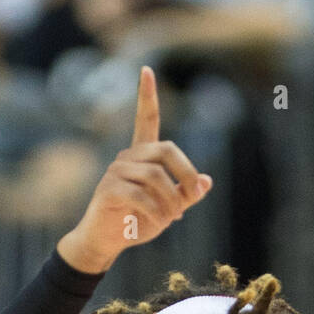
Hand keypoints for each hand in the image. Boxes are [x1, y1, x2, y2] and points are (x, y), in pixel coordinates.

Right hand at [57, 64, 211, 273]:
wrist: (106, 243)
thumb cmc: (136, 223)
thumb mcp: (168, 209)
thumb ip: (186, 195)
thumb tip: (206, 181)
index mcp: (141, 157)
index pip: (145, 119)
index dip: (147, 96)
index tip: (146, 70)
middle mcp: (127, 157)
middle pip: (165, 150)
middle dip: (185, 174)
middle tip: (191, 197)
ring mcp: (115, 171)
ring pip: (155, 177)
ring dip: (172, 201)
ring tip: (172, 219)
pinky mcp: (108, 189)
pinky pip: (141, 195)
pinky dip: (157, 212)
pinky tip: (159, 223)